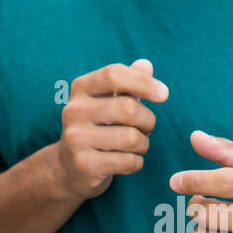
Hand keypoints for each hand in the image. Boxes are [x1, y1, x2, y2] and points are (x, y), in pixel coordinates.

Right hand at [54, 60, 168, 200]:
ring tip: (135, 146)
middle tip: (145, 128)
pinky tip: (127, 161)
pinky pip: (128, 162)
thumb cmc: (97, 128)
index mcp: (80, 88)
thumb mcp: (108, 101)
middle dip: (148, 120)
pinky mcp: (84, 164)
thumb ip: (128, 83)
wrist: (69, 168)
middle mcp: (73, 110)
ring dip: (143, 144)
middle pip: (128, 108)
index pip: (114, 74)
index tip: (163, 94)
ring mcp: (76, 138)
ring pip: (132, 138)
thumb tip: (146, 64)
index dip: (144, 82)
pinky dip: (137, 163)